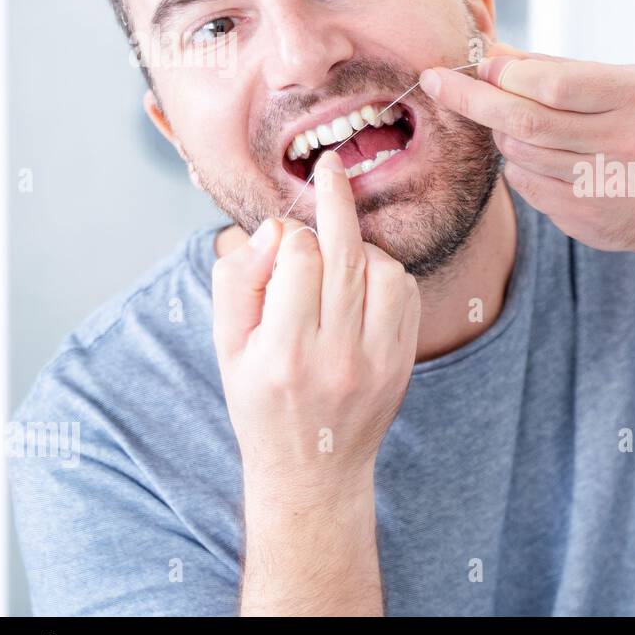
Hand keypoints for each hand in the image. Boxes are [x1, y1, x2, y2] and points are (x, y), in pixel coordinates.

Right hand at [211, 151, 420, 503]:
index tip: (283, 239)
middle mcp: (335, 357)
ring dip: (360, 249)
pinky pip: (406, 292)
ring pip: (384, 269)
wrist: (314, 468)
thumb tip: (277, 230)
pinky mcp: (404, 360)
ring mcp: (377, 361)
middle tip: (331, 165)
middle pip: (346, 255)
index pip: (301, 259)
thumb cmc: (260, 399)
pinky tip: (362, 282)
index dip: (291, 236)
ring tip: (337, 261)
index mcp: (283, 354)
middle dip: (337, 200)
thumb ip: (239, 281)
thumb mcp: (227, 345)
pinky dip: (386, 273)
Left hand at [420, 42, 634, 255]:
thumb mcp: (621, 85)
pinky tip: (541, 158)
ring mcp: (604, 184)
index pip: (552, 83)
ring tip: (513, 122)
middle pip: (525, 121)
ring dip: (501, 133)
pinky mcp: (585, 217)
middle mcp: (624, 142)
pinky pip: (526, 184)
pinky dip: (519, 165)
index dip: (506, 73)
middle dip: (472, 99)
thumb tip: (489, 49)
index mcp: (634, 97)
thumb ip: (556, 67)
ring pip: (519, 153)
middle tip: (436, 81)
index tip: (481, 64)